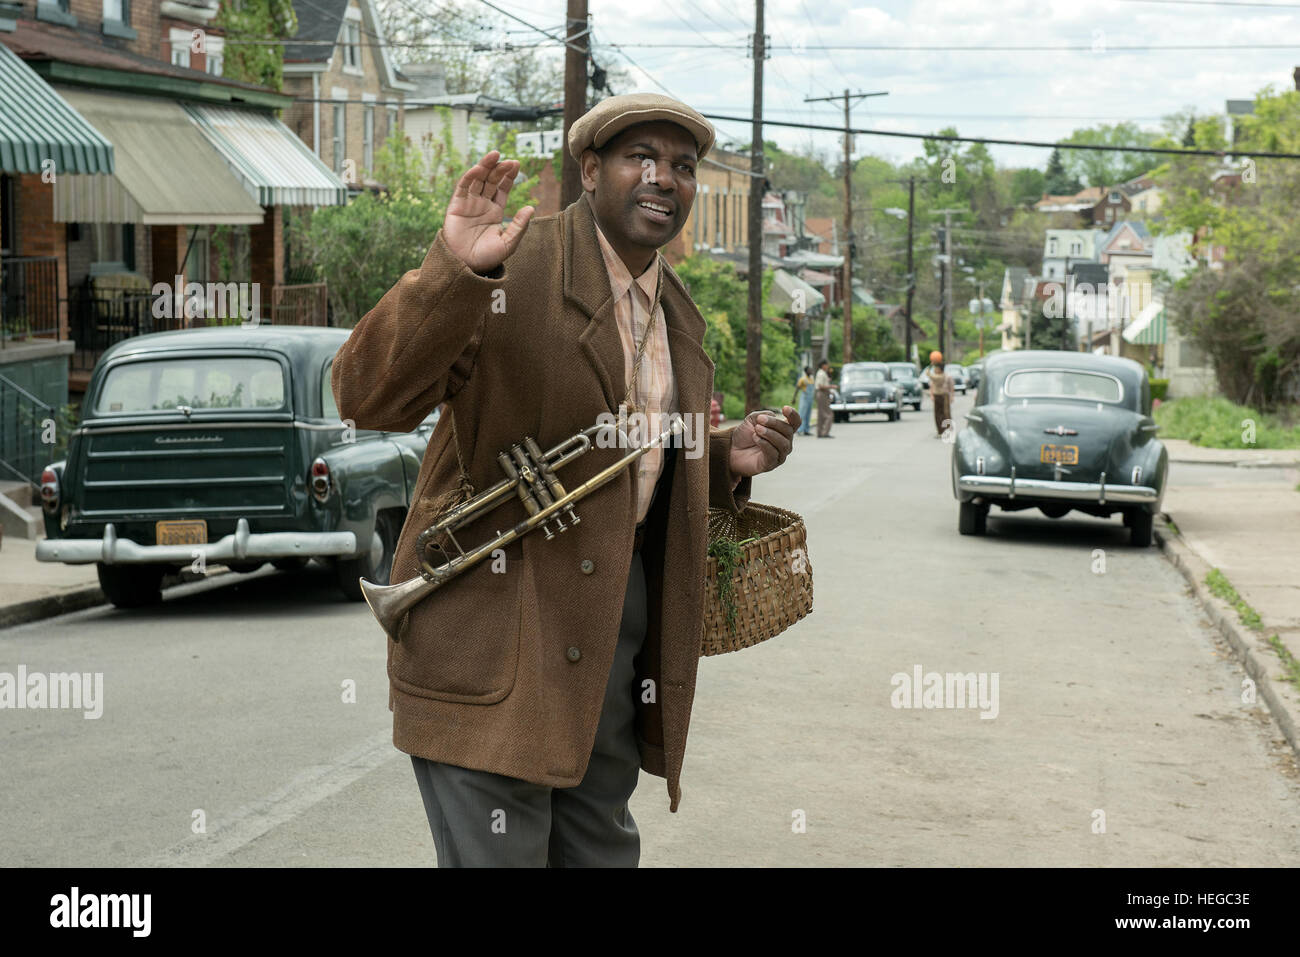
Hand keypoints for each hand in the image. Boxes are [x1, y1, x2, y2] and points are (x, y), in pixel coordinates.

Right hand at [443, 150, 534, 272]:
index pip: (503, 188)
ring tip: (495, 155)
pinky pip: (463, 187)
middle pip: (491, 180)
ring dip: (486, 166)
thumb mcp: (508, 243)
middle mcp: (482, 204)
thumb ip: (519, 226)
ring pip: (478, 180)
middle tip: (510, 161)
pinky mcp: (456, 205)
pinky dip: (470, 176)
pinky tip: (480, 168)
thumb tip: (531, 207)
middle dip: (500, 169)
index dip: (509, 176)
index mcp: (495, 211)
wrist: (465, 266)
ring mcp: (469, 203)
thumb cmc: (487, 258)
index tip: (516, 164)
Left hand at [728, 406, 799, 477]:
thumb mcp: (752, 420)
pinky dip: (765, 444)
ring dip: (770, 434)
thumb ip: (763, 415)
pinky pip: (773, 454)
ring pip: (783, 444)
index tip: (784, 408)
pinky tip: (755, 438)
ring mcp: (779, 455)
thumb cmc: (745, 435)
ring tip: (757, 429)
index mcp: (782, 431)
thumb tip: (773, 416)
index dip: (793, 415)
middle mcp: (784, 443)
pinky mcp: (770, 465)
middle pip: (788, 431)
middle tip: (760, 420)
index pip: (795, 423)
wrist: (731, 449)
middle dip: (775, 423)